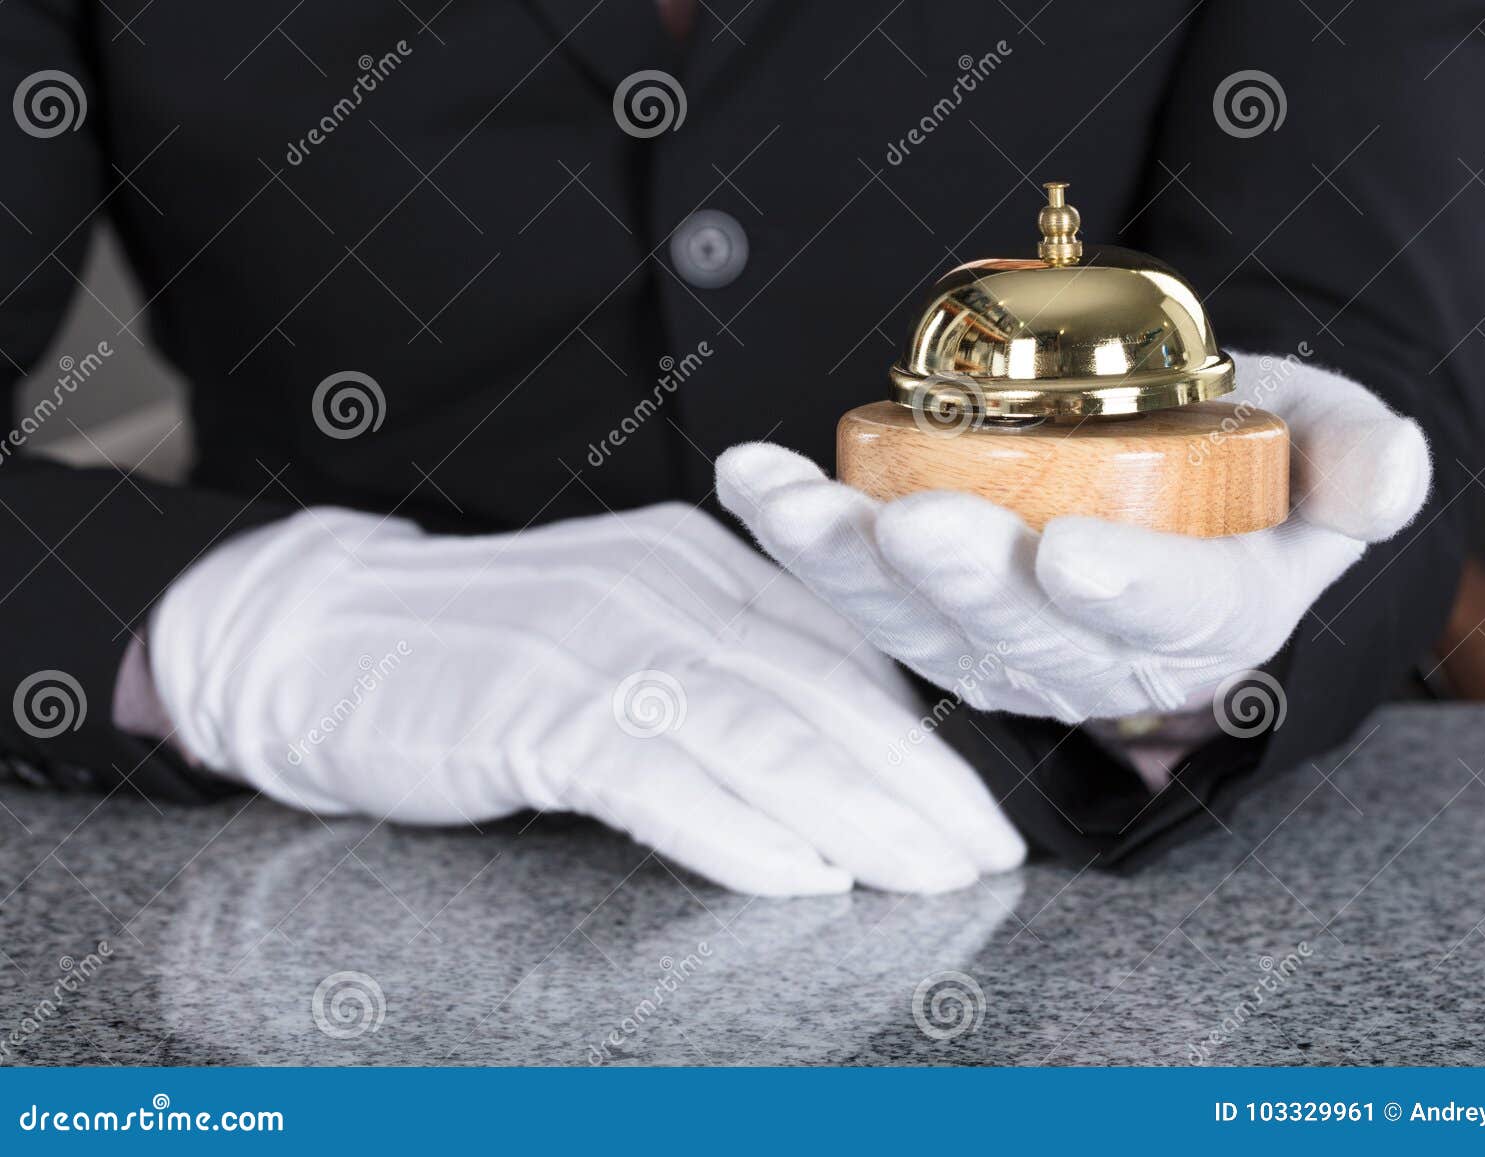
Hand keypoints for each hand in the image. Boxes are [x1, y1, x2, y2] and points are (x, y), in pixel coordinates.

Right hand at [148, 503, 1023, 895]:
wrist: (312, 631)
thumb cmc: (473, 651)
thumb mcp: (617, 633)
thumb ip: (717, 674)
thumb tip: (830, 758)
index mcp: (695, 564)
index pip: (836, 650)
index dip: (915, 733)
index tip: (969, 803)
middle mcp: (662, 588)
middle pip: (820, 690)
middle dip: (918, 781)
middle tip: (985, 853)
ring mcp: (596, 640)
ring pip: (761, 732)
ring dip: (858, 814)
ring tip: (929, 878)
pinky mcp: (531, 706)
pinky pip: (659, 774)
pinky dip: (737, 832)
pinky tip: (802, 878)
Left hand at [715, 353, 1430, 723]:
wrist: (1166, 481)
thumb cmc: (1244, 453)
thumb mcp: (1328, 443)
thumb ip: (1356, 459)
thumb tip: (1384, 473)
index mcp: (1213, 617)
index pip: (1178, 614)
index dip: (1130, 588)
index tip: (1073, 552)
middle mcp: (1097, 654)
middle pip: (1028, 633)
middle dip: (967, 581)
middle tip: (917, 525)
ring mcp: (1001, 647)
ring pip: (920, 624)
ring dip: (846, 566)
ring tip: (788, 502)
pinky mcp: (928, 618)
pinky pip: (859, 590)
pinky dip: (799, 537)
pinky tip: (749, 481)